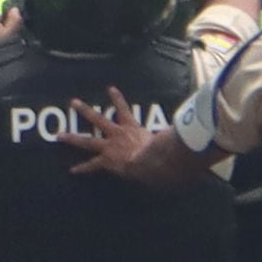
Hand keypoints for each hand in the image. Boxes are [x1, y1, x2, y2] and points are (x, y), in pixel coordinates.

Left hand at [62, 87, 203, 189]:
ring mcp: (111, 146)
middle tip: (72, 102)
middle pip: (99, 119)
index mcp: (134, 128)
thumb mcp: (172, 136)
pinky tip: (71, 171)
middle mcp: (119, 134)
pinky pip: (92, 165)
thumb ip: (181, 131)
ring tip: (59, 135)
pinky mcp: (108, 161)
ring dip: (72, 136)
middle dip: (85, 111)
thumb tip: (203, 129)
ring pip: (88, 139)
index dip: (117, 100)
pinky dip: (81, 169)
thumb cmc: (165, 149)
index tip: (110, 89)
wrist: (155, 159)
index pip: (124, 110)